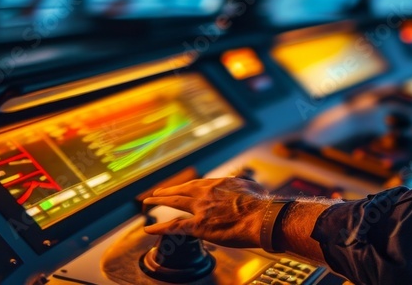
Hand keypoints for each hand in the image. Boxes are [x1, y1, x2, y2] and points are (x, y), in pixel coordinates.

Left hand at [143, 177, 271, 248]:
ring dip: (159, 201)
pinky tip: (149, 229)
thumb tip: (245, 185)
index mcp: (221, 183)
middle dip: (168, 191)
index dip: (189, 187)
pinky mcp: (199, 225)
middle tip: (157, 192)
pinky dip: (159, 228)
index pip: (200, 184)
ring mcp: (202, 208)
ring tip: (148, 202)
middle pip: (183, 189)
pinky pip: (174, 226)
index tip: (183, 189)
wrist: (263, 218)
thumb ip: (244, 186)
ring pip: (175, 202)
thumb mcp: (253, 188)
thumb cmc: (263, 205)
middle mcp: (208, 192)